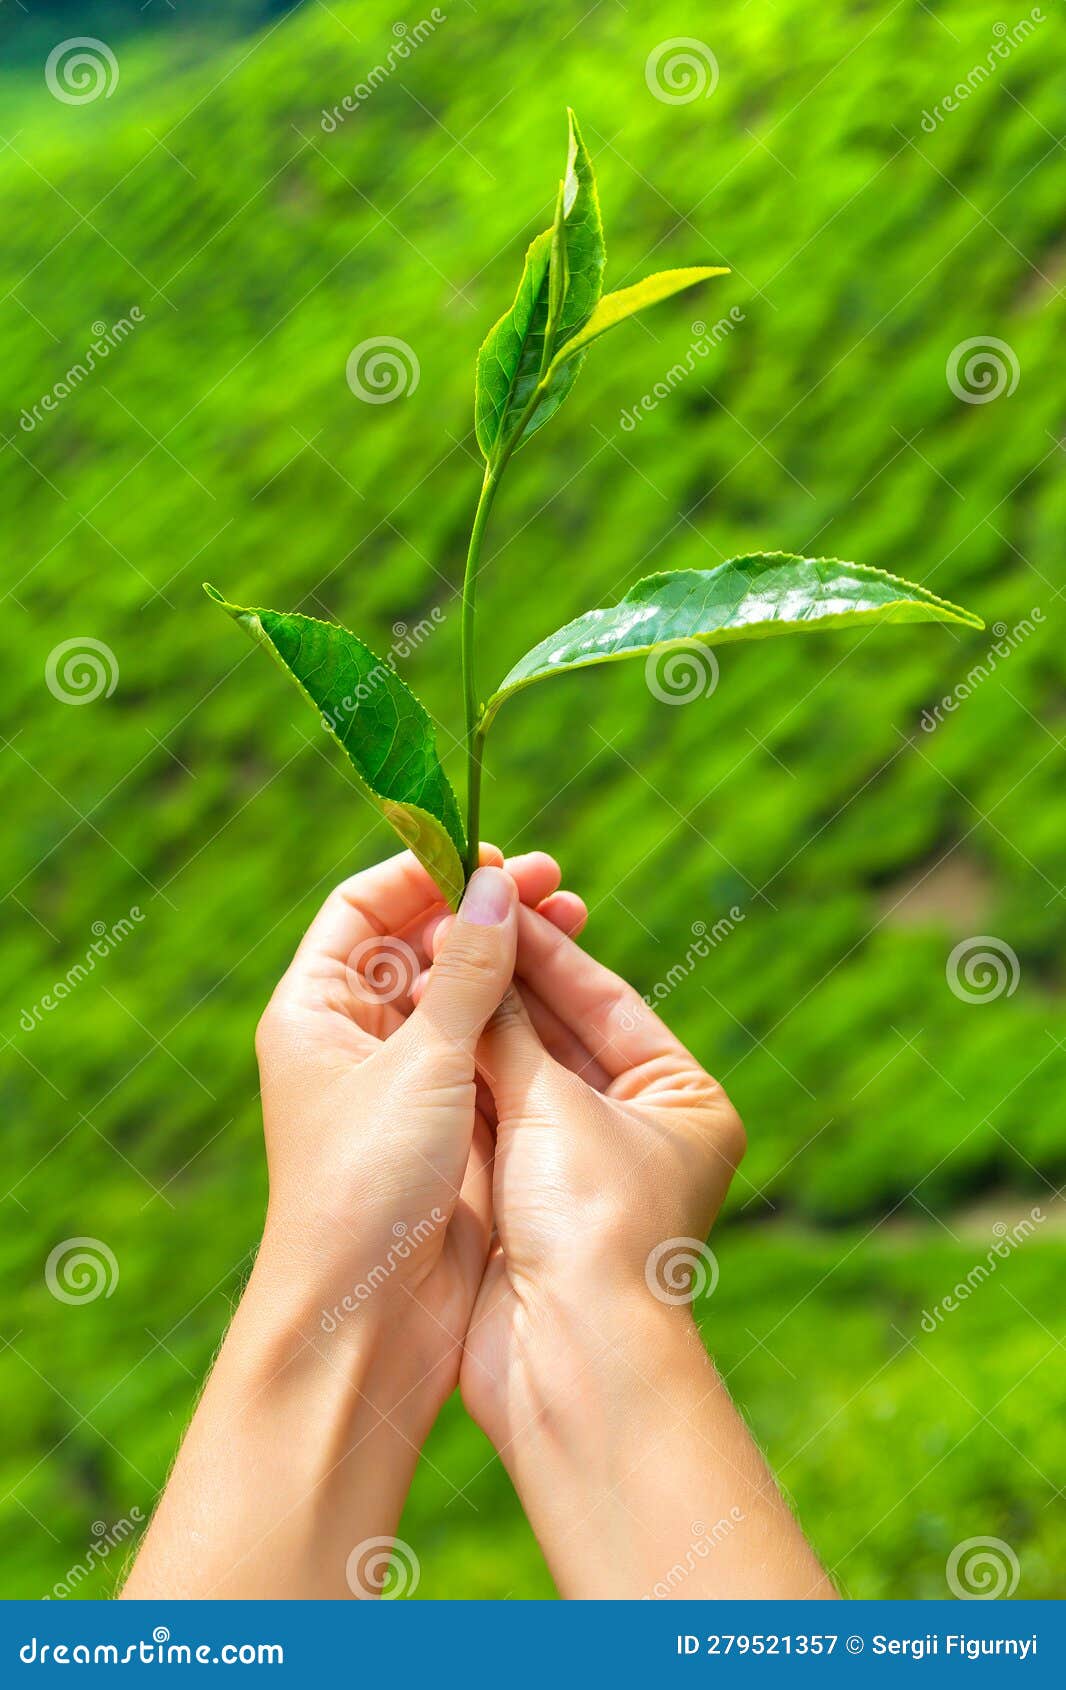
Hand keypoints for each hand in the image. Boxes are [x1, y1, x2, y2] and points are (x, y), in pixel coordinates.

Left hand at [254, 845, 584, 1410]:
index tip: (495, 857)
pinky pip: (488, 1049)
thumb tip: (496, 884)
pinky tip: (569, 997)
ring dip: (511, 960)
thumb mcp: (424, 1063)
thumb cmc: (369, 1186)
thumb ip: (467, 970)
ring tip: (577, 923)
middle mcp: (353, 1040)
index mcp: (315, 1010)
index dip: (426, 873)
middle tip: (559, 885)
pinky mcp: (449, 1125)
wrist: (369, 1322)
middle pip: (418, 945)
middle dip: (484, 910)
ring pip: (461, 997)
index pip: (364, 907)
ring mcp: (403, 1084)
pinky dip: (523, 1018)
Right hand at [450, 907, 744, 1442]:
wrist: (568, 1356)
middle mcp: (642, 1130)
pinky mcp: (532, 1205)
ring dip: (477, 1029)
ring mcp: (586, 1170)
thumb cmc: (590, 1222)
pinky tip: (420, 1032)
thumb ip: (508, 1021)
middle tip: (448, 921)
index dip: (544, 947)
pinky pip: (493, 1121)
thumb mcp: (551, 1102)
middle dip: (506, 984)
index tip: (488, 897)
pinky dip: (461, 1081)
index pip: (607, 999)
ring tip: (424, 963)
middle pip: (562, 1033)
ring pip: (521, 1076)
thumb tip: (478, 932)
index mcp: (686, 1099)